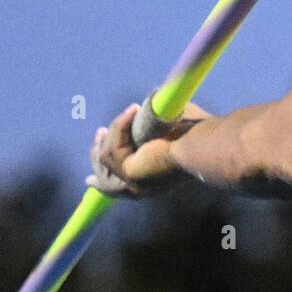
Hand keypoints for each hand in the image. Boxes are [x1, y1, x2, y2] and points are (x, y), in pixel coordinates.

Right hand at [86, 102, 203, 197]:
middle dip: (97, 156)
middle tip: (99, 133)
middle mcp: (143, 188)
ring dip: (114, 132)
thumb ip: (155, 120)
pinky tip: (133, 112)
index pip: (121, 188)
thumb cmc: (196, 131)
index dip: (103, 181)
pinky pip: (111, 151)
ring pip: (105, 159)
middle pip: (105, 180)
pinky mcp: (129, 174)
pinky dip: (119, 128)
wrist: (203, 143)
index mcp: (153, 180)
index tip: (89, 180)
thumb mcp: (168, 125)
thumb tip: (149, 103)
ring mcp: (134, 185)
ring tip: (132, 112)